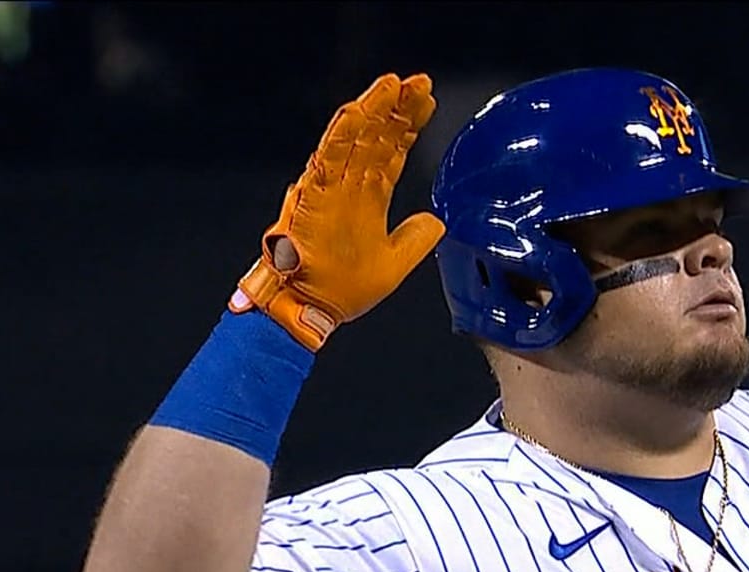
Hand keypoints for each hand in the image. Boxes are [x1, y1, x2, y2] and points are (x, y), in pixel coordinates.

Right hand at [230, 73, 445, 350]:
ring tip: (394, 84)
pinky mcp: (312, 196)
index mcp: (367, 198)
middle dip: (397, 108)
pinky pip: (328, 157)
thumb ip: (415, 238)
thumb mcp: (395, 263)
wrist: (312, 311)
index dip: (409, 126)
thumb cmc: (344, 289)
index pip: (392, 152)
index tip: (428, 102)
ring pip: (352, 139)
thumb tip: (436, 221)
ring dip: (373, 110)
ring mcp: (330, 188)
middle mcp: (349, 187)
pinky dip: (342, 133)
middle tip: (419, 82)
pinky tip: (359, 110)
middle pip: (376, 137)